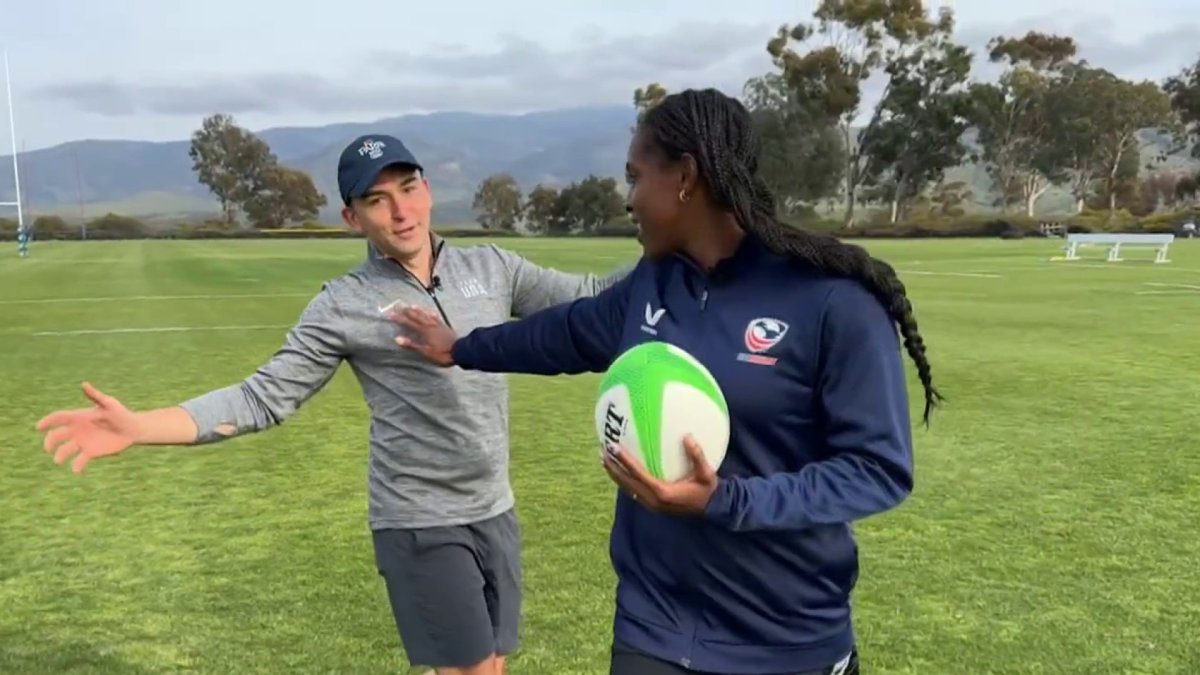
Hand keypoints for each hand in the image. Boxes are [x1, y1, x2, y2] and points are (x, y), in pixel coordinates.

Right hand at [36, 382, 141, 473]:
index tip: (39, 427)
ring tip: (59, 461)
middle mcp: (77, 430)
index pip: (58, 418)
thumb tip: (83, 384)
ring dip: (59, 456)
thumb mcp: (109, 403)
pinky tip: (77, 470)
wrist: (133, 429)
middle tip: (48, 448)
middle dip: (50, 442)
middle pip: (57, 436)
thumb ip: (95, 396)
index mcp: (78, 417)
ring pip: (65, 451)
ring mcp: (82, 442)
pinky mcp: (90, 453)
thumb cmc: (121, 413)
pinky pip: (79, 461)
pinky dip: (76, 467)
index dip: (47, 422)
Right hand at [390, 306, 457, 366]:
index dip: (399, 318)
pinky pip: (435, 318)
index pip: (409, 323)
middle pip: (417, 316)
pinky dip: (431, 314)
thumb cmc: (443, 354)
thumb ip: (412, 345)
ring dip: (419, 310)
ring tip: (413, 305)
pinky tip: (430, 312)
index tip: (390, 314)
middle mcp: (430, 325)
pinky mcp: (445, 327)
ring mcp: (438, 325)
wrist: (462, 351)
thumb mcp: (426, 352)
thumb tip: (397, 338)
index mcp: (424, 331)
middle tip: (399, 306)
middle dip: (407, 311)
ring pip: (426, 315)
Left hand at [603, 435, 718, 515]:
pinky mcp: (652, 505)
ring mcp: (651, 504)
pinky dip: (623, 479)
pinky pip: (632, 490)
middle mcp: (653, 500)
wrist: (712, 509)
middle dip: (612, 467)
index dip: (624, 460)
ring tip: (604, 459)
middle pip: (626, 482)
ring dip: (615, 474)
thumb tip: (687, 436)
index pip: (637, 474)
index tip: (613, 447)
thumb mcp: (706, 473)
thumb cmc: (708, 489)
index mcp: (662, 492)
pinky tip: (619, 470)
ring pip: (627, 487)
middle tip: (602, 451)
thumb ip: (696, 455)